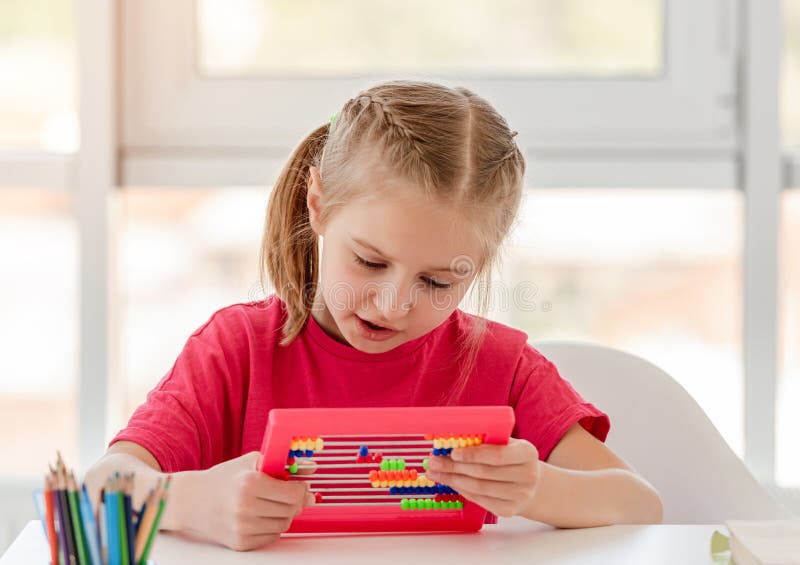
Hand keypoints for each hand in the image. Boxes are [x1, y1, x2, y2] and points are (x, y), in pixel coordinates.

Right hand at [193, 451, 315, 550]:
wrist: (193, 500)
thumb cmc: (225, 478)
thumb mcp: (252, 462)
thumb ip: (283, 464)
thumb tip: (312, 469)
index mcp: (249, 483)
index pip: (293, 494)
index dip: (302, 489)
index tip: (301, 485)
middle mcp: (245, 507)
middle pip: (291, 510)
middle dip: (295, 501)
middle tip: (289, 494)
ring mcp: (242, 528)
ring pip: (284, 524)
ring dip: (285, 514)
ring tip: (272, 503)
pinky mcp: (240, 543)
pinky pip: (272, 537)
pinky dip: (273, 526)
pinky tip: (261, 515)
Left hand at [424, 438, 539, 517]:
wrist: (531, 484)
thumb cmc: (511, 458)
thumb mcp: (505, 443)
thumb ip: (485, 440)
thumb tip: (450, 439)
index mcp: (527, 453)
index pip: (497, 455)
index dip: (473, 454)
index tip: (453, 452)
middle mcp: (528, 476)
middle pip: (483, 473)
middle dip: (454, 467)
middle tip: (434, 462)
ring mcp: (520, 496)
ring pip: (478, 488)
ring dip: (452, 479)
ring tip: (436, 472)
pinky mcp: (509, 510)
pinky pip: (479, 500)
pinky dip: (461, 490)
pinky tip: (451, 482)